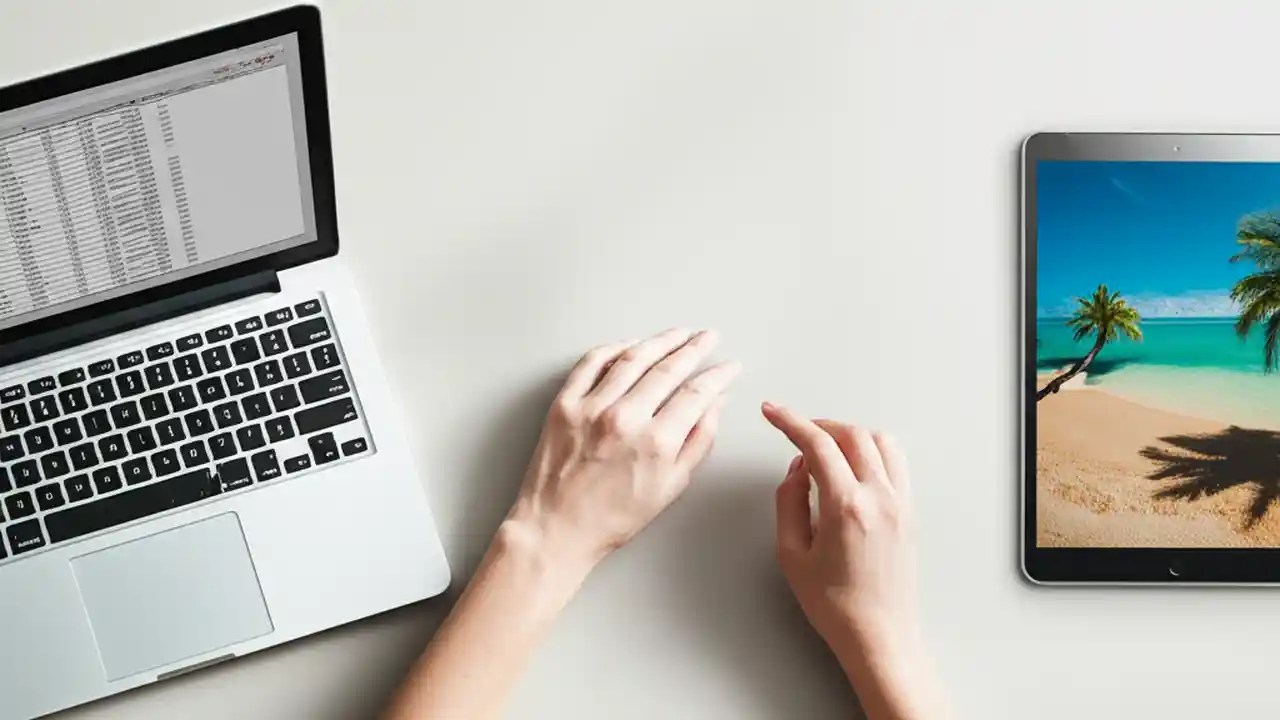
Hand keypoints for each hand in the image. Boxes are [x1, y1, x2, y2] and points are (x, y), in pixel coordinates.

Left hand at [503, 328, 740, 569]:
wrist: (556, 529)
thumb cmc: (612, 518)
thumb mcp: (670, 487)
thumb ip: (698, 442)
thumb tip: (716, 405)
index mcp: (656, 442)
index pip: (697, 393)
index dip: (718, 375)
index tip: (729, 366)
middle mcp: (624, 418)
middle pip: (668, 369)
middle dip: (694, 348)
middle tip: (708, 337)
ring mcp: (591, 408)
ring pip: (633, 358)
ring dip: (660, 341)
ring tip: (678, 333)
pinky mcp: (564, 404)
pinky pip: (592, 363)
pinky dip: (614, 348)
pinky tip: (630, 344)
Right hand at [764, 403, 943, 719]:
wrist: (879, 636)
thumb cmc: (835, 605)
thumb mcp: (792, 554)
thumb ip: (789, 502)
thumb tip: (796, 471)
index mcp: (847, 507)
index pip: (817, 444)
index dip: (790, 421)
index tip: (772, 412)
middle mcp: (880, 498)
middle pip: (851, 434)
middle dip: (819, 425)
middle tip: (795, 432)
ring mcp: (900, 503)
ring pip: (879, 442)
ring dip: (849, 435)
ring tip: (825, 449)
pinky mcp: (910, 512)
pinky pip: (895, 463)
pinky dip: (872, 451)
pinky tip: (853, 466)